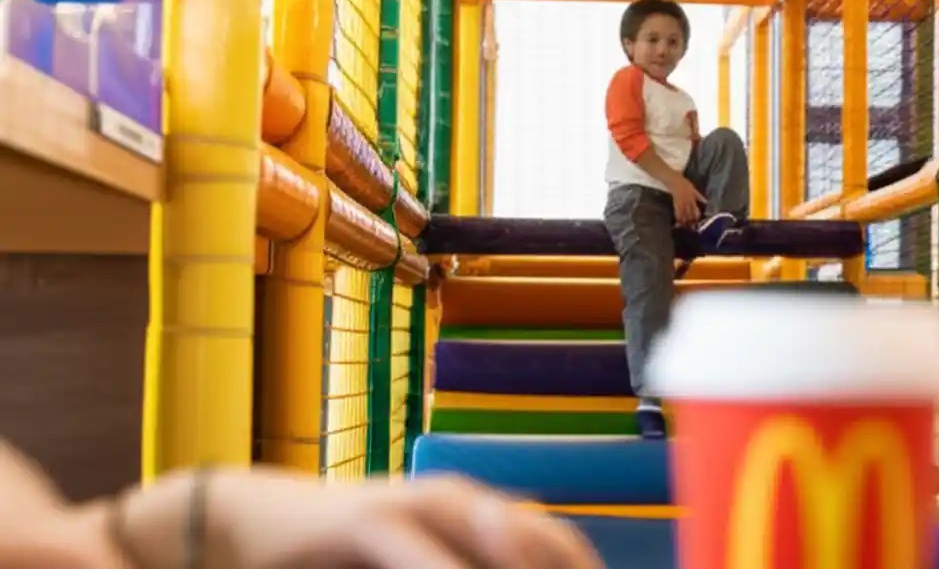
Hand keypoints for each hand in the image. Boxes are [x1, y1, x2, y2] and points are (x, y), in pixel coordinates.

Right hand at [117, 469, 604, 568]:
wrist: (250, 525)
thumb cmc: (348, 559)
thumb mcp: (419, 568)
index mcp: (481, 515)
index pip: (561, 547)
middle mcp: (460, 502)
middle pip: (541, 542)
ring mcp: (416, 505)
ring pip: (493, 539)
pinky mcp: (368, 520)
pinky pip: (419, 555)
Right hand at [668, 176, 705, 226]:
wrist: (675, 181)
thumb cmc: (685, 184)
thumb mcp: (694, 190)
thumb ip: (699, 197)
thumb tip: (706, 202)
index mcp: (692, 198)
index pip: (695, 209)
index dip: (696, 216)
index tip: (698, 222)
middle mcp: (687, 202)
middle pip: (689, 213)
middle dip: (691, 221)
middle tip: (692, 228)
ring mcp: (681, 203)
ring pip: (683, 214)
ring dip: (685, 221)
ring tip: (686, 227)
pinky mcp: (675, 203)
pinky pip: (677, 211)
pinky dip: (678, 217)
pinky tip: (678, 221)